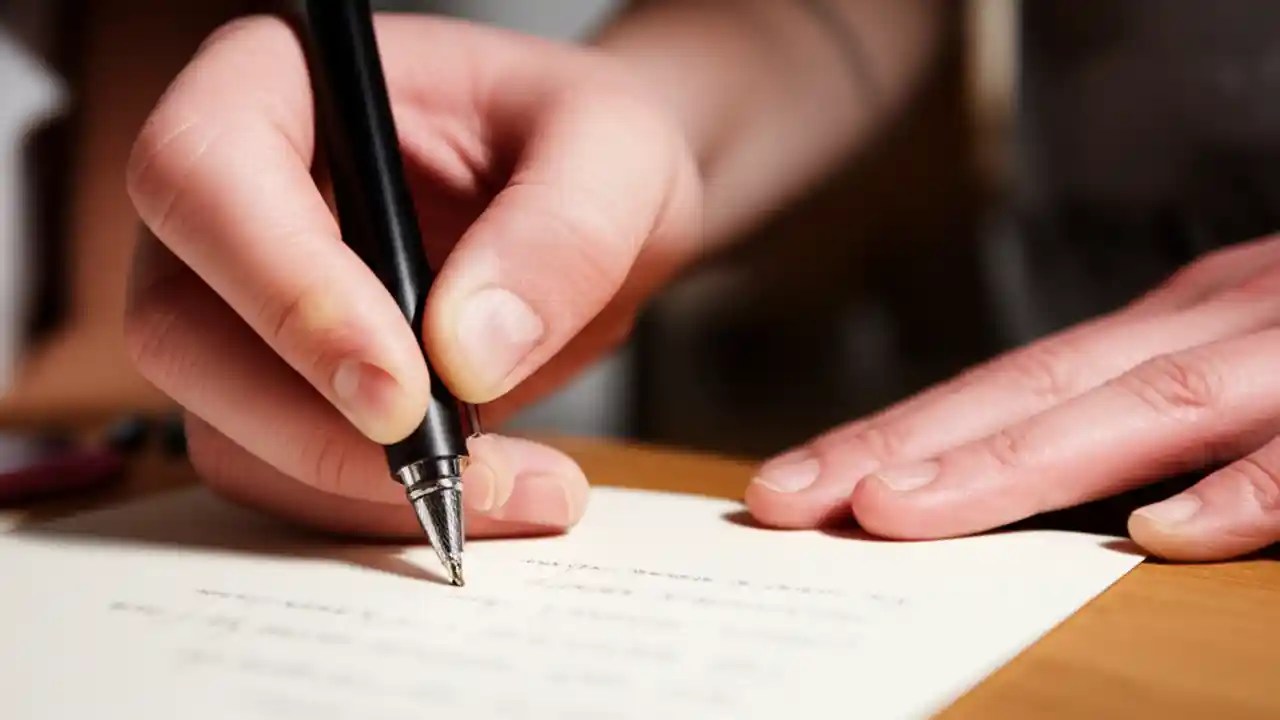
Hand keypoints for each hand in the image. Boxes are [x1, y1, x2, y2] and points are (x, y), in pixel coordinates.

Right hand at [124, 15, 700, 536]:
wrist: (603, 211)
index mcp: (283, 81)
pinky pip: (276, 469)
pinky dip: (369, 507)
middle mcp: (235, 192)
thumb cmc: (589, 143)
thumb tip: (464, 354)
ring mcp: (241, 297)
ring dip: (353, 488)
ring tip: (514, 490)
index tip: (403, 387)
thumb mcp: (616, 153)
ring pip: (220, 422)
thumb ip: (560, 232)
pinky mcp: (278, 382)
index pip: (205, 174)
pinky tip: (489, 495)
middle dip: (313, 423)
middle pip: (178, 324)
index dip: (285, 292)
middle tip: (461, 470)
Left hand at [747, 236, 1279, 560]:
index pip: (997, 389)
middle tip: (788, 505)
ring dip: (1016, 464)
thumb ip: (1131, 407)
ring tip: (901, 513)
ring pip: (1142, 410)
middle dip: (903, 452)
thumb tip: (1039, 484)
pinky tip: (1170, 536)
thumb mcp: (1222, 351)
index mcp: (1161, 331)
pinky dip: (1254, 487)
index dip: (889, 436)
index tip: (792, 490)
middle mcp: (1208, 330)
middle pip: (1030, 395)